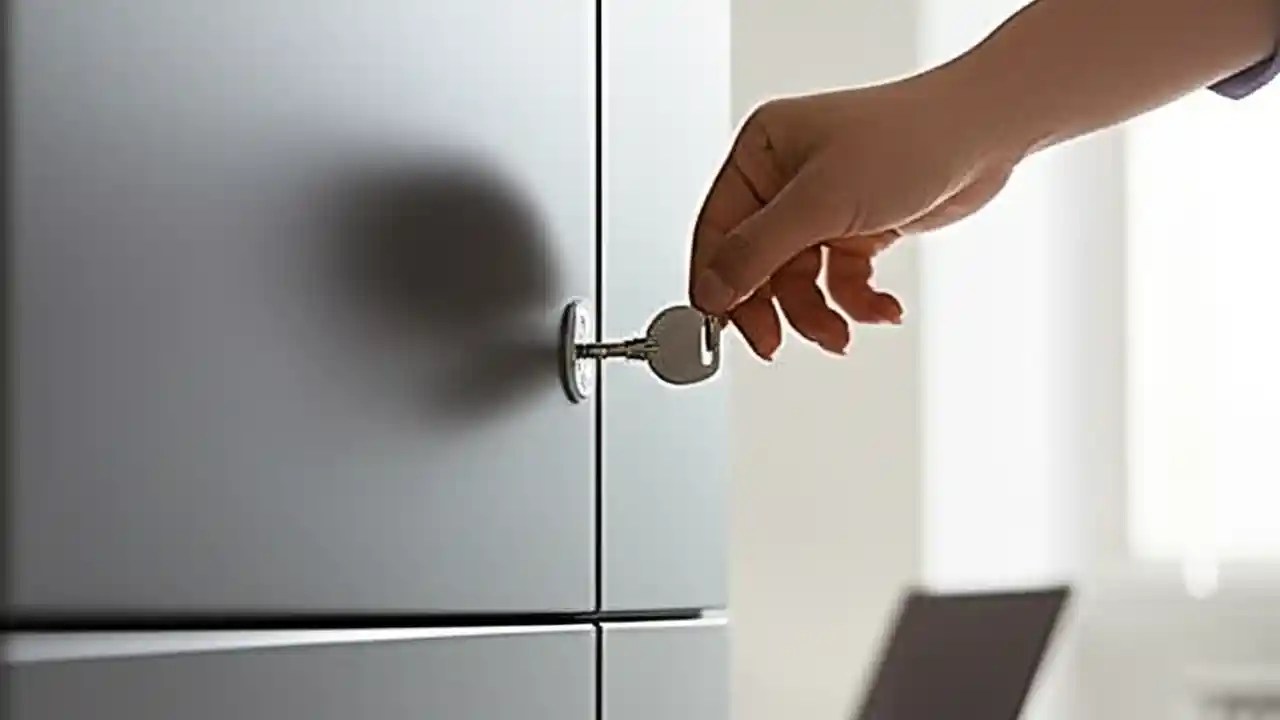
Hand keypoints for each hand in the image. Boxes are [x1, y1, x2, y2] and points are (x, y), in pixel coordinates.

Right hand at [688, 68, 1021, 359]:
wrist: (984, 136)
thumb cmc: (909, 139)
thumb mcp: (820, 201)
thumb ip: (757, 251)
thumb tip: (711, 289)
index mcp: (761, 152)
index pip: (717, 229)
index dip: (716, 282)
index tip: (716, 327)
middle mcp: (785, 178)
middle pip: (755, 263)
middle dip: (771, 307)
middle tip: (773, 343)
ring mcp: (822, 205)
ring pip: (798, 280)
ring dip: (817, 313)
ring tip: (839, 332)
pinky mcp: (856, 227)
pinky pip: (839, 280)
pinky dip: (856, 301)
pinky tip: (880, 308)